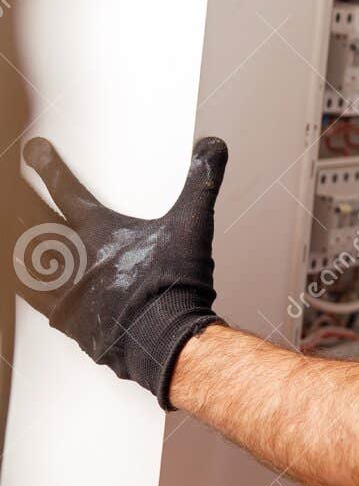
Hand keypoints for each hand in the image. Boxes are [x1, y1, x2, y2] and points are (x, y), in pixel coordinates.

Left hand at [18, 137, 228, 408]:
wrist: (163, 338)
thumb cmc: (173, 286)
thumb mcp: (192, 226)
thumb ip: (200, 184)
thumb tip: (211, 147)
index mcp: (100, 232)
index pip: (66, 190)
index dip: (48, 167)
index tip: (32, 151)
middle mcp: (75, 257)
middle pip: (32, 220)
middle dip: (16, 199)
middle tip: (7, 185)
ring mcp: (66, 288)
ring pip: (23, 256)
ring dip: (14, 237)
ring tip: (9, 228)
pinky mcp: (65, 317)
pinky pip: (30, 295)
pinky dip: (20, 281)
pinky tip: (15, 277)